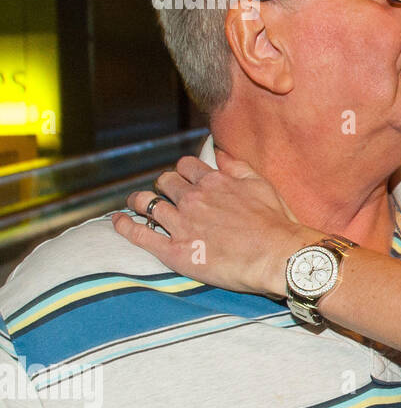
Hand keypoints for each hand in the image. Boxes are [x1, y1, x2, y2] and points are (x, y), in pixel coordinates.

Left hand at [113, 150, 322, 296]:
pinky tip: (118, 221)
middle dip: (163, 185)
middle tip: (164, 195)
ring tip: (136, 204)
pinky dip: (125, 225)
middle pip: (164, 182)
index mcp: (214, 181)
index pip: (186, 166)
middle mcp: (193, 199)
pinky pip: (139, 234)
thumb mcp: (261, 185)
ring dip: (139, 201)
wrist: (276, 256)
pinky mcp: (174, 250)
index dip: (183, 171)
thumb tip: (220, 152)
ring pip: (147, 203)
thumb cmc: (275, 223)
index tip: (184, 179)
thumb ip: (238, 166)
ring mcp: (181, 224)